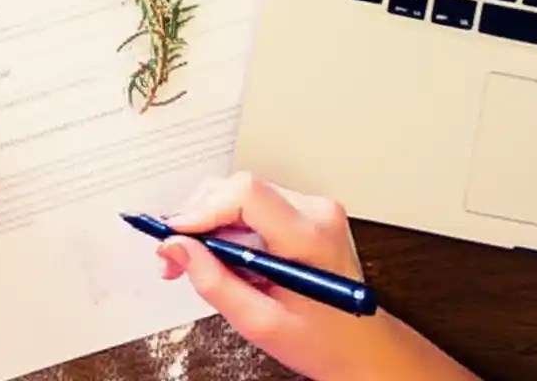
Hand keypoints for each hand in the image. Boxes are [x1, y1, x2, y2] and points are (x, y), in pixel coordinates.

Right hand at [158, 173, 475, 380]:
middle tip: (175, 256)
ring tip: (196, 263)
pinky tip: (223, 259)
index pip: (246, 194)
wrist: (362, 346)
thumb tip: (177, 249)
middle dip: (199, 219)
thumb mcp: (260, 322)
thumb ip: (214, 283)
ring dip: (211, 225)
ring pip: (241, 196)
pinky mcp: (306, 214)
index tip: (175, 233)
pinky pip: (254, 207)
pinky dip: (229, 228)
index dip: (202, 209)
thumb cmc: (323, 340)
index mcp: (309, 237)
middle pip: (238, 190)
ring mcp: (313, 209)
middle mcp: (315, 212)